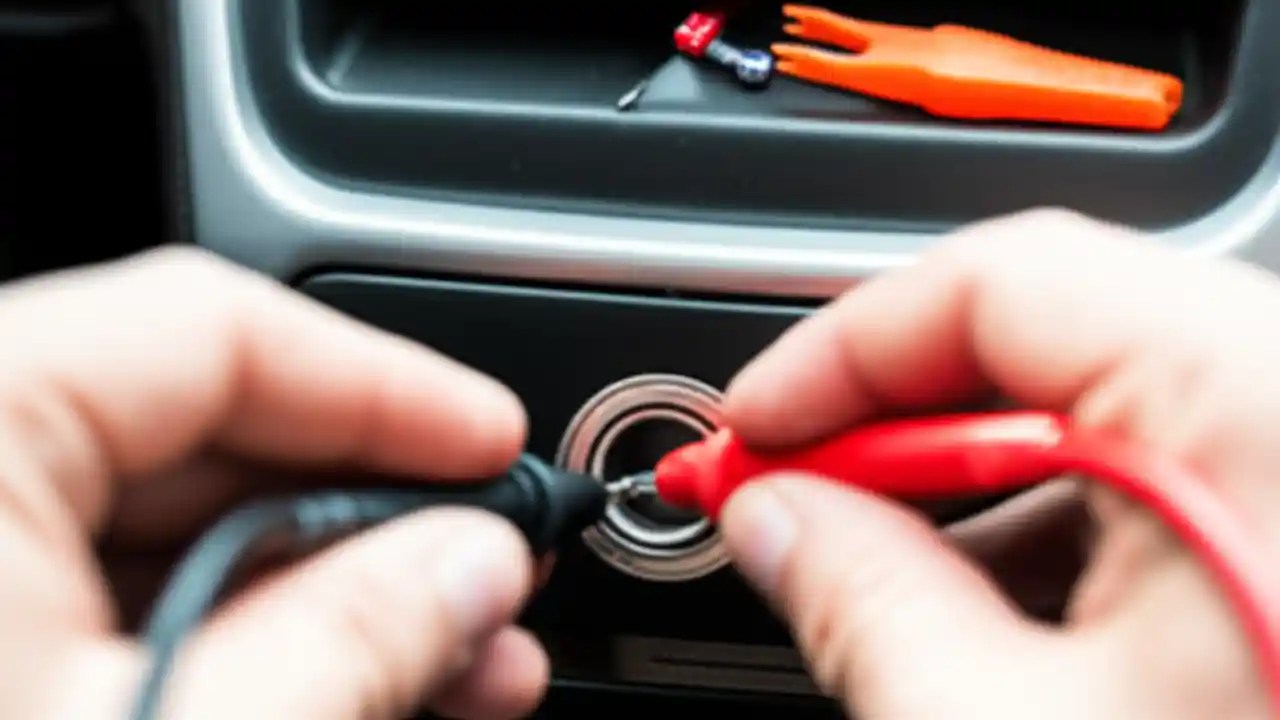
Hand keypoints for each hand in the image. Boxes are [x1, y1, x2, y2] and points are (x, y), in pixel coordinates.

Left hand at [0, 247, 545, 718]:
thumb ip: (351, 638)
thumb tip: (474, 562)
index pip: (209, 329)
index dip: (384, 384)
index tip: (489, 442)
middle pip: (204, 427)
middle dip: (374, 507)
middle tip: (486, 557)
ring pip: (173, 522)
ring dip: (327, 584)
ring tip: (454, 650)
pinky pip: (120, 590)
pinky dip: (242, 629)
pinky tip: (347, 675)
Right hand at [719, 209, 1277, 718]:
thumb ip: (858, 601)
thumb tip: (772, 521)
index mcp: (1265, 415)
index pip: (1000, 284)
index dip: (840, 351)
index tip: (753, 428)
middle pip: (1048, 336)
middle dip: (891, 422)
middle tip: (790, 494)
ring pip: (1104, 408)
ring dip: (968, 482)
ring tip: (883, 572)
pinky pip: (1165, 473)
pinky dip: (1057, 525)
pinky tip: (998, 611)